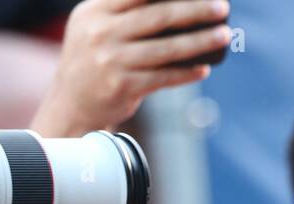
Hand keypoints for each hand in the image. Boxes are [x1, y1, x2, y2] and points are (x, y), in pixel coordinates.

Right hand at [33, 0, 230, 136]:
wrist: (71, 104)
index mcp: (96, 11)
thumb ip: (124, 11)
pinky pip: (163, 77)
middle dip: (195, 10)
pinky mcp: (123, 87)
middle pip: (158, 16)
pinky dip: (186, 73)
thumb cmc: (94, 59)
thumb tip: (178, 4)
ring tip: (222, 35)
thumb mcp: (96, 26)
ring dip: (199, 42)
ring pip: (166, 49)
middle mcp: (102, 32)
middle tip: (222, 7)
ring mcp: (112, 60)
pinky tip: (204, 68)